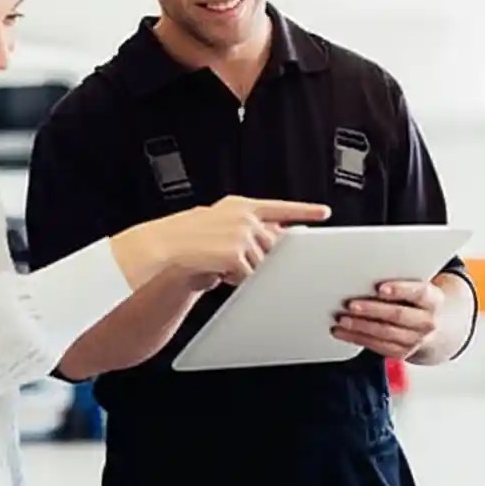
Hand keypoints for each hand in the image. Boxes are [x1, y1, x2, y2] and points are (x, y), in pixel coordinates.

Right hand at [111, 195, 330, 290]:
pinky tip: (219, 273)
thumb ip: (245, 231)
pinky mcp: (236, 252)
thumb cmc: (184, 241)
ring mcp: (241, 233)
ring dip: (247, 271)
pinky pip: (249, 276)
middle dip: (264, 259)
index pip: (280, 206)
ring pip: (262, 263)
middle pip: (274, 244)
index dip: (304, 210)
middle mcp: (243, 216)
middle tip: (240, 263)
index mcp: (239, 206)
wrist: (161, 250)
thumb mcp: (217, 227)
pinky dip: (237, 279)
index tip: (323, 212)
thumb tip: (270, 241)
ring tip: (221, 266)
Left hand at [332, 280, 443, 360]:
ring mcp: (416, 340)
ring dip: (360, 326)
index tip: (380, 288)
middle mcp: (427, 322)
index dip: (400, 290)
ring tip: (342, 319)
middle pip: (398, 315)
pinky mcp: (401, 353)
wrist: (436, 329)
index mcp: (433, 300)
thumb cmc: (417, 301)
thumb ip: (399, 282)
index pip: (419, 293)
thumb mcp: (416, 288)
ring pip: (385, 333)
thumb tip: (367, 274)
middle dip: (373, 310)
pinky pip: (377, 346)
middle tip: (351, 305)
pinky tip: (342, 332)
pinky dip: (356, 338)